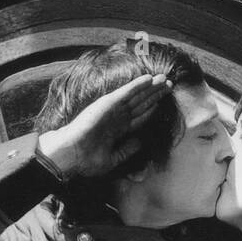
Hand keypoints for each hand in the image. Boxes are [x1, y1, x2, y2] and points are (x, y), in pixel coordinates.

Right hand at [37, 74, 171, 179]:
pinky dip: (137, 85)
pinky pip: (126, 92)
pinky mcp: (108, 104)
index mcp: (118, 130)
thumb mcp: (113, 159)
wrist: (72, 155)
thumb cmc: (87, 161)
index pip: (139, 116)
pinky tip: (148, 79)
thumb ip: (127, 150)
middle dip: (155, 95)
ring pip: (136, 96)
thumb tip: (141, 142)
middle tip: (169, 86)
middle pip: (141, 104)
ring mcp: (113, 110)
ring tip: (164, 79)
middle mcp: (117, 118)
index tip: (163, 102)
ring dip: (150, 87)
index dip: (152, 108)